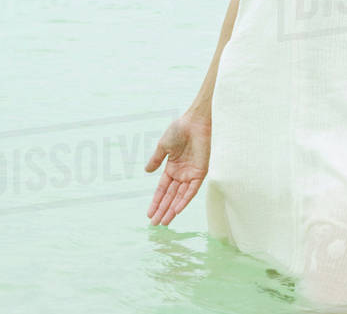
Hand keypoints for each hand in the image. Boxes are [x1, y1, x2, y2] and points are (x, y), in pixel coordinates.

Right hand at [145, 112, 210, 226]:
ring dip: (172, 209)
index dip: (156, 202)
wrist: (194, 121)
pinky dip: (185, 200)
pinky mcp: (200, 172)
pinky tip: (177, 210)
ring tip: (164, 222)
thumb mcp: (163, 146)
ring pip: (180, 197)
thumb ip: (156, 160)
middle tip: (155, 224)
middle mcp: (182, 174)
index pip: (163, 190)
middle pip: (170, 197)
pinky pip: (192, 190)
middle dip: (162, 210)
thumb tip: (146, 171)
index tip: (149, 214)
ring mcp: (191, 174)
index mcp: (172, 168)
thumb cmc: (180, 130)